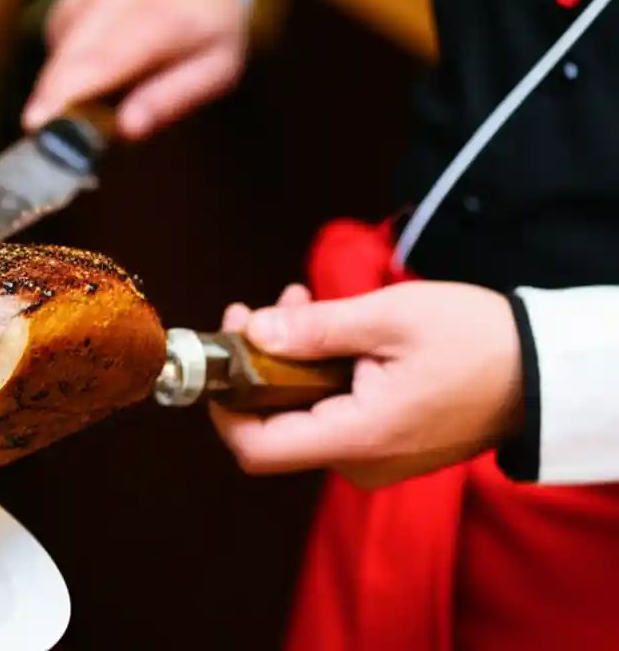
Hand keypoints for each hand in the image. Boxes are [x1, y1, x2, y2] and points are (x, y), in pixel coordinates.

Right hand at [23, 0, 247, 139]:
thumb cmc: (206, 29)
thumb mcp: (218, 67)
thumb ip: (174, 98)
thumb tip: (127, 130)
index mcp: (159, 18)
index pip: (103, 61)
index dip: (66, 95)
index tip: (36, 126)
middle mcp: (114, 0)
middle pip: (68, 62)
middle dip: (50, 105)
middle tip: (44, 144)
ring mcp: (84, 0)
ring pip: (56, 63)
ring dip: (65, 97)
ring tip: (109, 102)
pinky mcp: (66, 8)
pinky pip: (56, 55)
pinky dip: (69, 78)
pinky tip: (100, 76)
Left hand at [212, 281, 524, 488]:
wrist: (543, 371)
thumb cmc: (477, 341)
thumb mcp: (390, 318)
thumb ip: (315, 330)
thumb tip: (252, 332)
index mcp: (358, 437)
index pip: (257, 447)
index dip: (225, 406)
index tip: (223, 355)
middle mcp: (359, 461)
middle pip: (274, 424)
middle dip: (259, 362)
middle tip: (262, 308)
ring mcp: (373, 458)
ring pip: (301, 413)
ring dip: (289, 358)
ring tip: (300, 303)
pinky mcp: (384, 445)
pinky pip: (331, 413)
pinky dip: (317, 371)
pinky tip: (326, 327)